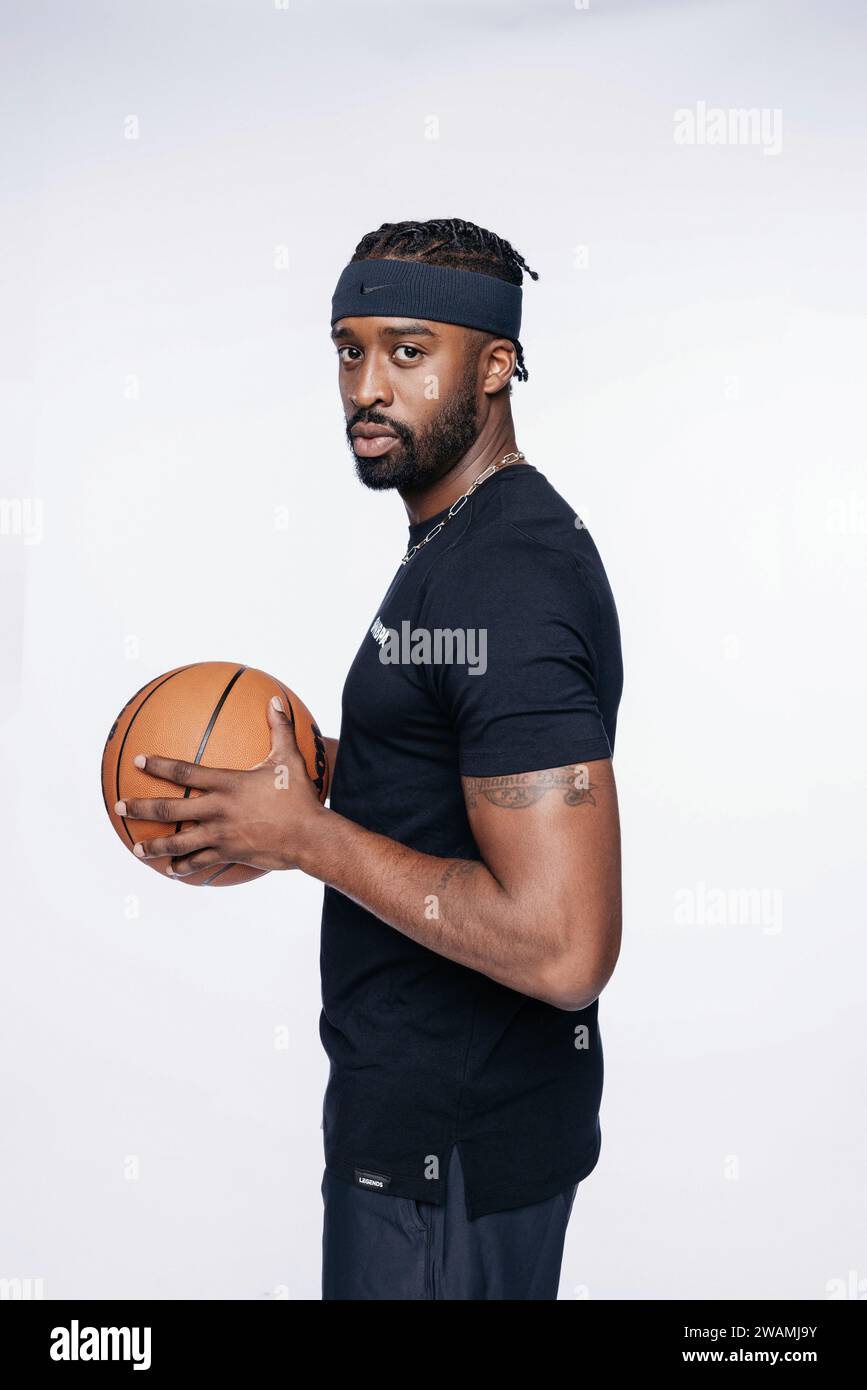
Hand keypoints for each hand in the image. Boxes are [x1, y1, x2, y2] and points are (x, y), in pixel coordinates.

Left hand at [114, 695, 325, 875]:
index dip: (159, 765)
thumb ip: (279, 729)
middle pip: (170, 810)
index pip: (184, 772)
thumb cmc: (300, 796)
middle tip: (119, 806)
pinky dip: (184, 867)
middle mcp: (217, 810)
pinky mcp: (229, 853)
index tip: (139, 759)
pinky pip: (200, 862)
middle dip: (141, 808)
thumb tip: (276, 699)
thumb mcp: (289, 759)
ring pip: (179, 843)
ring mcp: (221, 835)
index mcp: (227, 784)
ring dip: (155, 847)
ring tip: (137, 849)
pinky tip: (172, 871)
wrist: (310, 836)